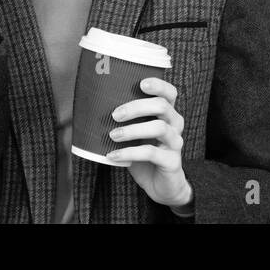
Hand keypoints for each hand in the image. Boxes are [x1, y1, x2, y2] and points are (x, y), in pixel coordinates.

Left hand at [106, 77, 191, 207]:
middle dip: (136, 107)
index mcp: (168, 114)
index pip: (169, 93)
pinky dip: (129, 153)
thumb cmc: (144, 154)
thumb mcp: (137, 134)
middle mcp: (175, 125)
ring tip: (112, 135)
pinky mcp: (172, 161)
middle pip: (162, 106)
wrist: (161, 185)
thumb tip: (93, 106)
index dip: (158, 85)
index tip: (141, 83)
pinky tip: (113, 155)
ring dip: (132, 130)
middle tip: (115, 115)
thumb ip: (126, 120)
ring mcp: (175, 143)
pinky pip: (151, 153)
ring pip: (158, 128)